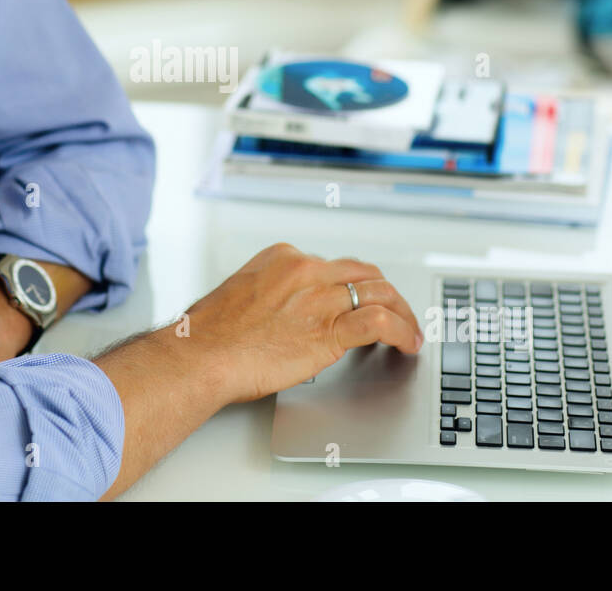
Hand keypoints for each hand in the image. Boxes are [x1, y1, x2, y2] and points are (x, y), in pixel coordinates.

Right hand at [181, 242, 422, 402]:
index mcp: (283, 258)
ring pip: (381, 293)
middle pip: (365, 273)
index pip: (336, 265)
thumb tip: (287, 312)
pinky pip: (380, 322)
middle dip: (387, 293)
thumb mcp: (242, 293)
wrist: (200, 355)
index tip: (362, 300)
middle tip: (397, 312)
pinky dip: (402, 331)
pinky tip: (407, 343)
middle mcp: (305, 271)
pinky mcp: (328, 330)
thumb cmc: (210, 335)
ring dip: (403, 313)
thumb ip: (273, 295)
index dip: (356, 285)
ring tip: (411, 331)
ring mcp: (319, 298)